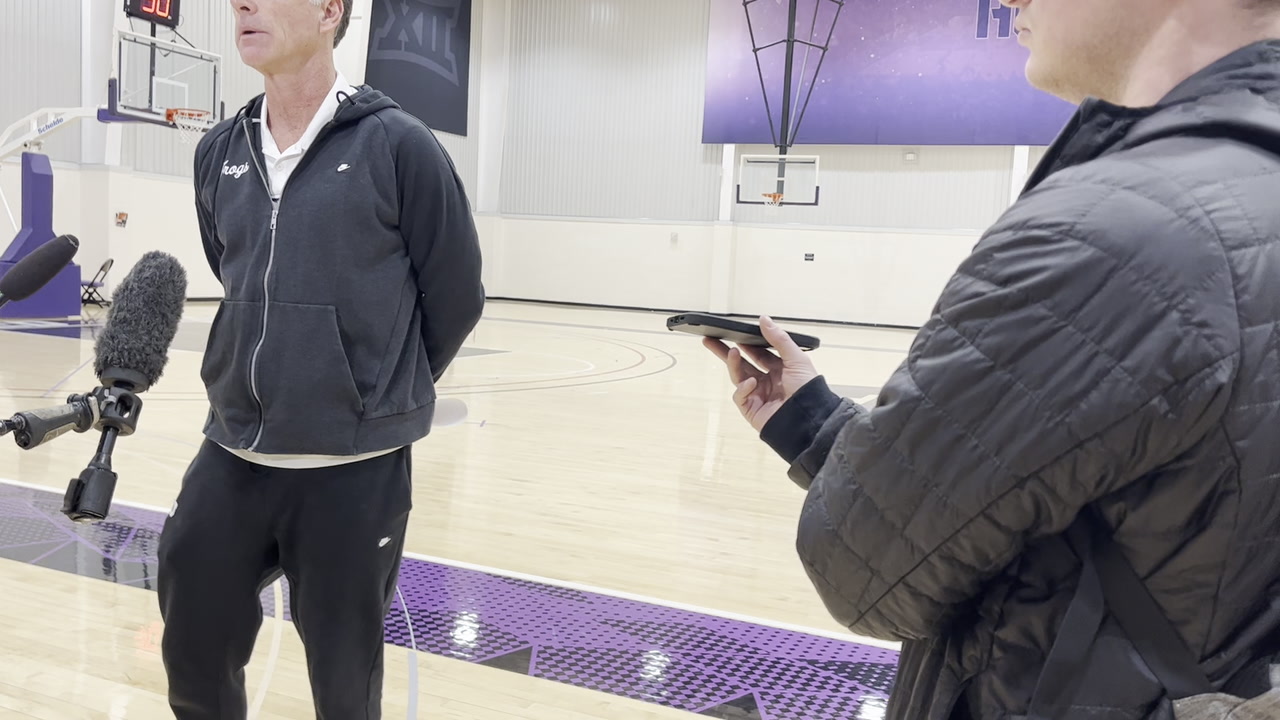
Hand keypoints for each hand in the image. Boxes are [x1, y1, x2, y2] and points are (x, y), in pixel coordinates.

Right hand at [703, 316, 818, 431]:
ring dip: (733, 364)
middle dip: (726, 352)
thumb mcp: (796, 359)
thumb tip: (764, 319)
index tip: (736, 332)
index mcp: (780, 370)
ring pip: (738, 377)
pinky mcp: (751, 409)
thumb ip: (779, 339)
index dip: (747, 343)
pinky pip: (740, 395)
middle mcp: (768, 382)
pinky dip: (742, 388)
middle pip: (742, 364)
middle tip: (711, 340)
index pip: (759, 353)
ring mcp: (758, 395)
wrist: (808, 420)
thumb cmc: (808, 391)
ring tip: (731, 352)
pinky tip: (750, 383)